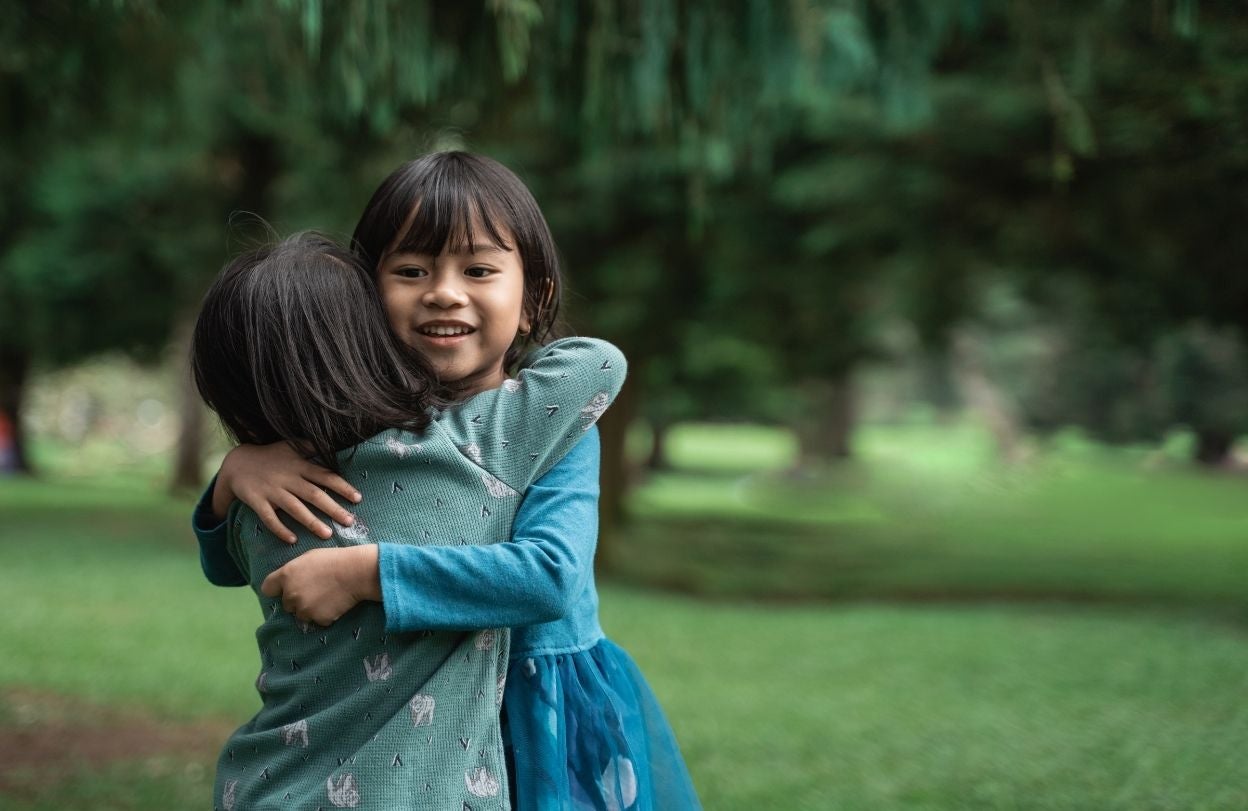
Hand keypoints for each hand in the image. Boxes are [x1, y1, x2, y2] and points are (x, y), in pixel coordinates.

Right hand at [212, 442, 361, 542]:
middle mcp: (288, 478)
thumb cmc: (270, 456)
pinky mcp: (257, 501)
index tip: (358, 498)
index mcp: (299, 466)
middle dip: (333, 508)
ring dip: (311, 522)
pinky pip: (269, 517)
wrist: (237, 462)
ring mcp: (272, 491)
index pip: (325, 476)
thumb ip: (311, 447)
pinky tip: (292, 540)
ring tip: (328, 534)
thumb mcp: (290, 447)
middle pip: (314, 494)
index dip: (342, 487)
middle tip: (349, 522)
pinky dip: (280, 529)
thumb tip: (335, 445)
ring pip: (294, 508)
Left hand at [260, 546, 380, 625]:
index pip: (267, 589)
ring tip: (326, 598)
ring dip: (310, 610)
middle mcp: (291, 595)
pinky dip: (325, 615)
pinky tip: (334, 603)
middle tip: (315, 591)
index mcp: (286, 576)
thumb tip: (288, 581)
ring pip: (302, 615)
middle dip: (297, 600)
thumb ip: (293, 571)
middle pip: (286, 604)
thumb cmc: (334, 559)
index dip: (276, 589)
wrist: (355, 572)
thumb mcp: (308, 557)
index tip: (284, 589)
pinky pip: (318, 620)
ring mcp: (304, 609)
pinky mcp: (318, 619)